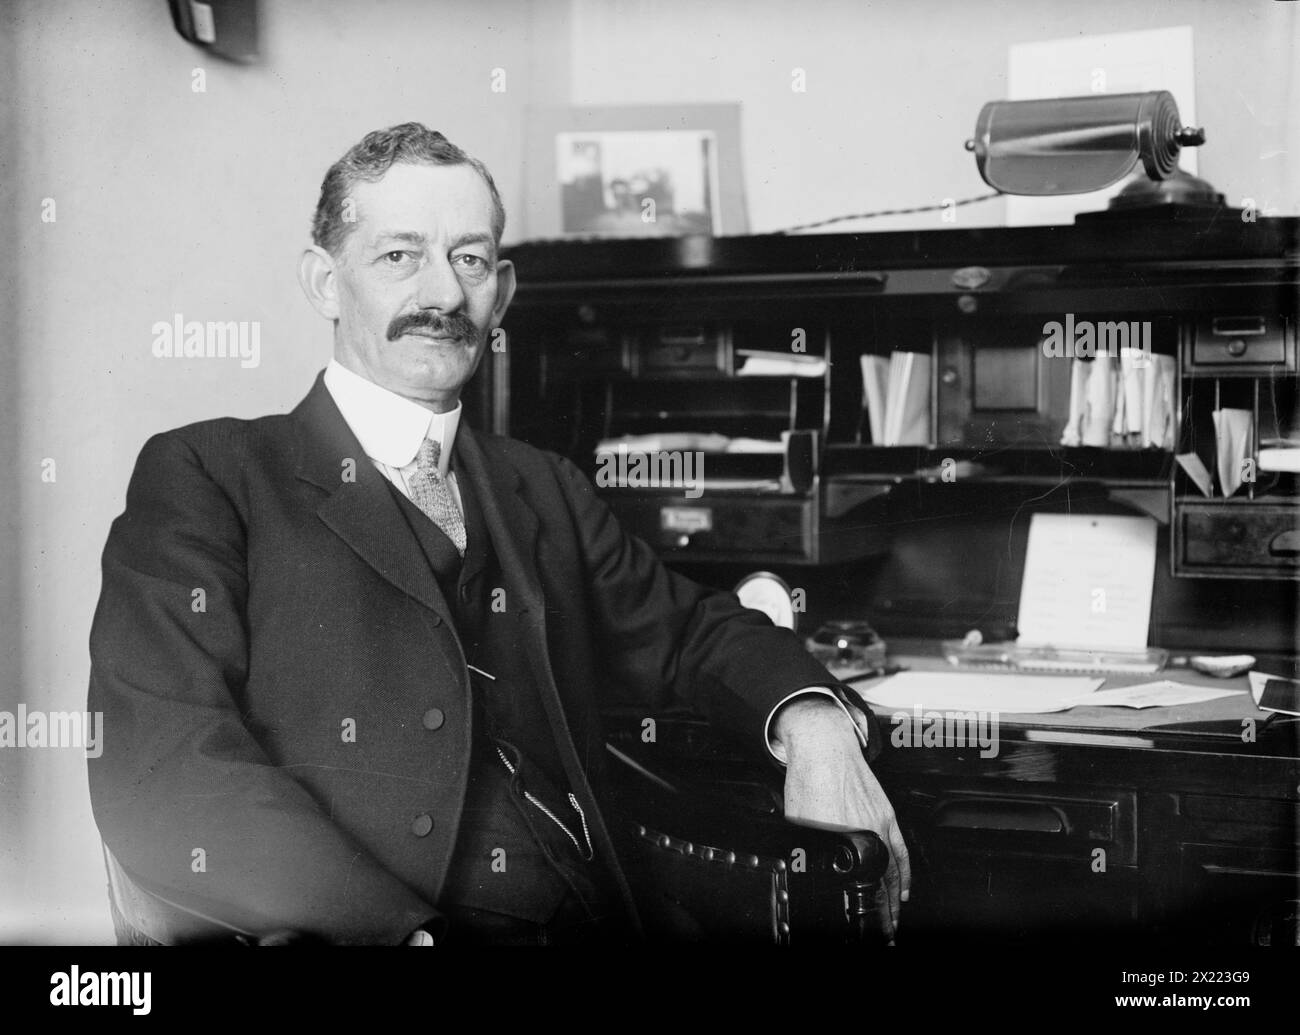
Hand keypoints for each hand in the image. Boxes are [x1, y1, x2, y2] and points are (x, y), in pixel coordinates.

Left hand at [773, 697, 911, 940]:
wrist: (823, 746)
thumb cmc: (808, 777)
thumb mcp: (799, 821)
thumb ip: (808, 848)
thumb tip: (807, 872)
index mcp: (845, 838)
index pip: (860, 886)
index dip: (865, 911)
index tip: (867, 927)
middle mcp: (867, 833)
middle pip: (882, 884)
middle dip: (884, 912)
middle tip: (886, 932)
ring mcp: (880, 823)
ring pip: (894, 870)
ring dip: (896, 898)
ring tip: (896, 918)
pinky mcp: (886, 813)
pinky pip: (901, 849)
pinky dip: (905, 871)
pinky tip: (904, 886)